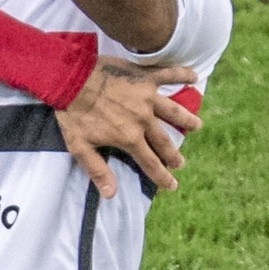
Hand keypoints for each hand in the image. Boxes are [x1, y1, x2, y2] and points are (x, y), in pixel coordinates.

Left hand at [55, 59, 201, 196]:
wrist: (71, 78)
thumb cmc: (73, 113)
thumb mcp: (80, 147)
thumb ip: (98, 171)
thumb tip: (111, 194)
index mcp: (129, 137)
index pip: (150, 162)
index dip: (162, 176)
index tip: (172, 185)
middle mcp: (143, 119)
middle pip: (163, 140)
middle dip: (173, 154)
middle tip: (180, 163)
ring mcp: (147, 97)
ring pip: (173, 111)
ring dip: (186, 119)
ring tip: (197, 126)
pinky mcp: (145, 77)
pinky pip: (169, 74)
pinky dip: (183, 74)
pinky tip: (194, 77)